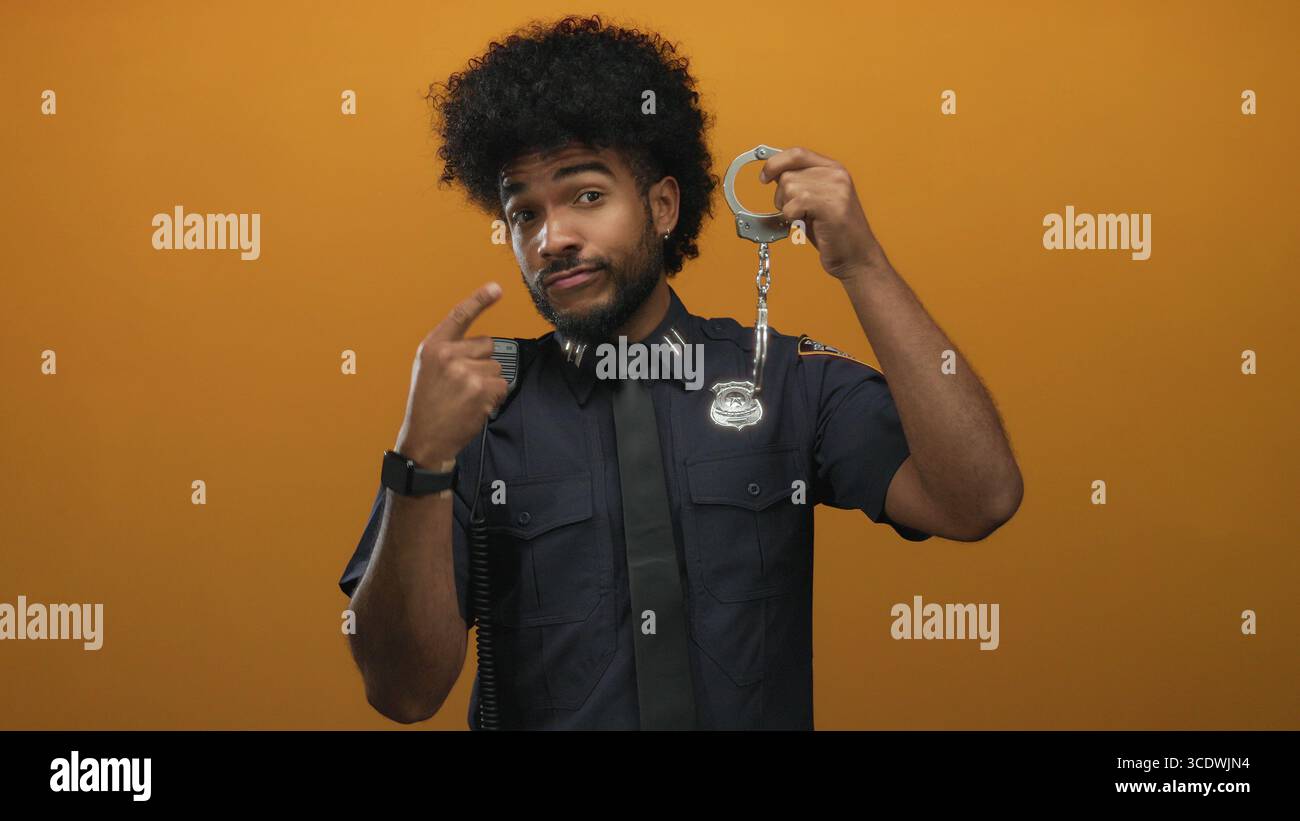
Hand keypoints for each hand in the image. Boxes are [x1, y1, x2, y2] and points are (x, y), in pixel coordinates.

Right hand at [394, 282, 508, 466]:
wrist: (425, 439)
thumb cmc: (428, 405)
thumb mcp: (428, 370)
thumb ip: (449, 352)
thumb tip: (482, 344)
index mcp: (433, 346)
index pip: (459, 316)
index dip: (479, 300)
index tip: (496, 287)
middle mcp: (447, 354)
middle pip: (487, 346)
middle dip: (482, 364)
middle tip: (461, 386)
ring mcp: (464, 370)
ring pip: (496, 368)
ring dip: (488, 384)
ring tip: (465, 399)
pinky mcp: (480, 388)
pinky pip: (502, 386)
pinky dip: (494, 398)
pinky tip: (474, 407)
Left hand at [759, 146, 889, 280]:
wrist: (857, 256)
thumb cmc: (833, 232)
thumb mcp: (815, 200)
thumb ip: (800, 183)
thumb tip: (772, 173)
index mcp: (833, 169)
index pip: (797, 153)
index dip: (775, 163)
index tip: (764, 177)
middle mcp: (836, 174)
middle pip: (788, 173)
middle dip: (781, 195)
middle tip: (795, 212)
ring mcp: (836, 188)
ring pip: (788, 188)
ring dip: (788, 208)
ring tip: (804, 219)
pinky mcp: (831, 205)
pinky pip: (794, 205)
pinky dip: (792, 217)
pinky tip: (806, 224)